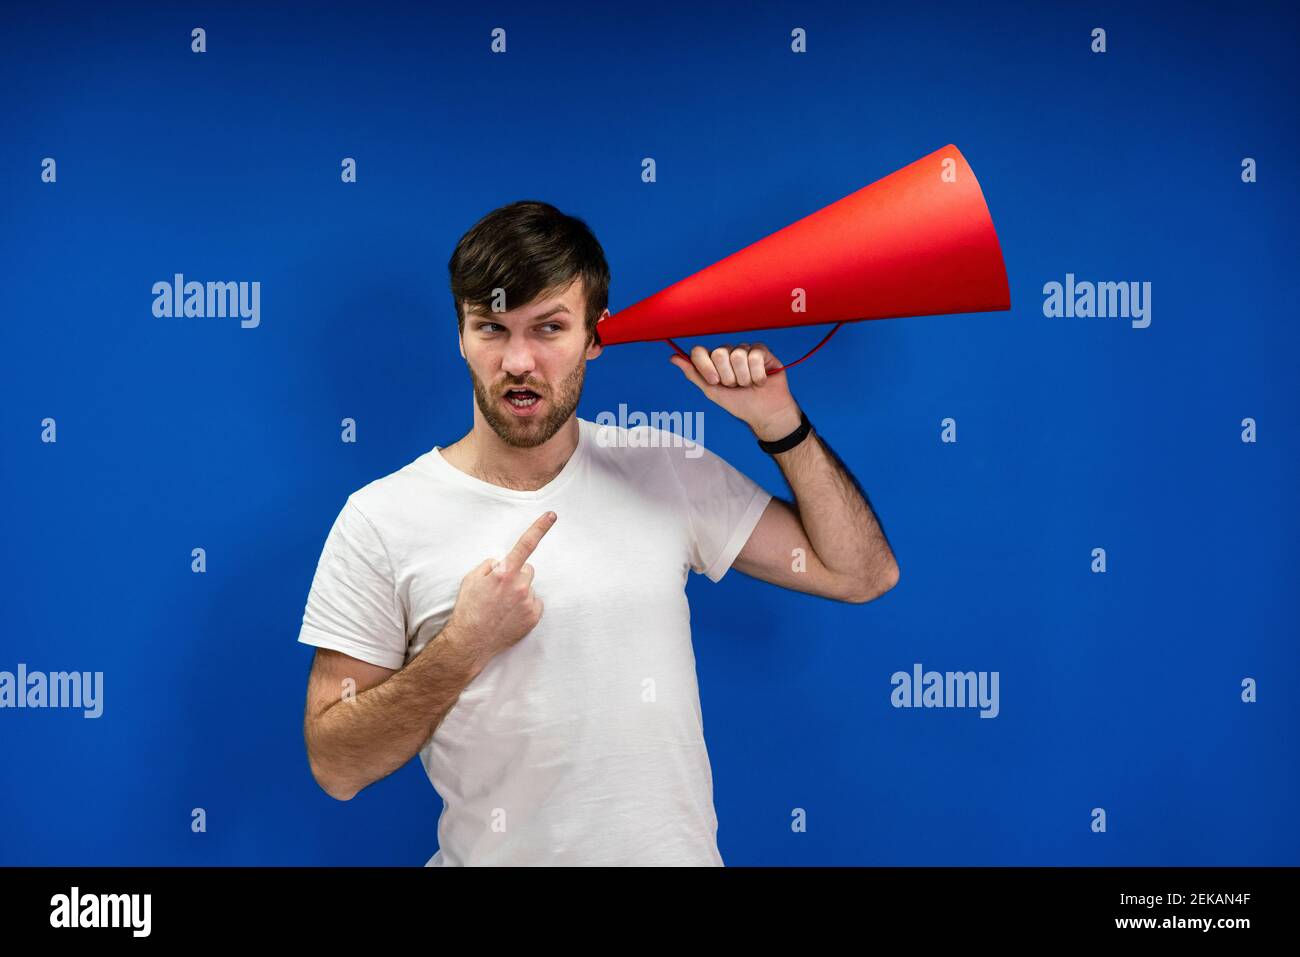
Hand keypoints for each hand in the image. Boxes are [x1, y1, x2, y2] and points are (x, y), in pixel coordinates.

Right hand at [445, 511, 554, 671]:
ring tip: (503, 607)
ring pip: (529, 587)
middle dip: (516, 575)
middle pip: (527, 570)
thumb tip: (503, 562)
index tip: (552, 515)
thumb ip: (491, 565)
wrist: (471, 641)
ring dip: (520, 592)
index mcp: (504, 573)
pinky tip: (510, 615)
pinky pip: (534, 603)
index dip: (540, 527)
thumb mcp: (471, 578)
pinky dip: (525, 607)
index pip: (525, 545)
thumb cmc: (469, 608)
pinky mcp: (534, 616)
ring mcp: (528, 602)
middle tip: (500, 591)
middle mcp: (519, 586)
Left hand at [668, 342, 802, 441]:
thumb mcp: (712, 391)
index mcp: (712, 361)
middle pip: (718, 353)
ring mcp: (745, 350)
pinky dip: (758, 373)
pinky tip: (761, 380)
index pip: (699, 351)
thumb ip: (693, 374)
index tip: (715, 382)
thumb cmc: (739, 404)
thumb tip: (673, 357)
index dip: (705, 367)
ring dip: (744, 377)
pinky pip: (755, 354)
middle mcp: (727, 352)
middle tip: (735, 386)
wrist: (765, 413)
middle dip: (727, 376)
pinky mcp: (763, 351)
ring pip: (738, 354)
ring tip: (749, 384)